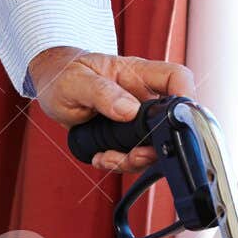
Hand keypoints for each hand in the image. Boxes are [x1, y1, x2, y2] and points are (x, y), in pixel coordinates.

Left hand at [27, 45, 195, 172]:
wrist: (51, 87)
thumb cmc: (63, 74)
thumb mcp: (75, 81)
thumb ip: (101, 93)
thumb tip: (129, 111)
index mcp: (136, 73)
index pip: (176, 78)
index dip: (186, 96)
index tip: (177, 121)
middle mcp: (142, 96)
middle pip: (170, 121)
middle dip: (155, 145)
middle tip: (132, 155)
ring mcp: (135, 119)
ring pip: (153, 146)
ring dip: (134, 160)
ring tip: (107, 157)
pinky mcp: (125, 137)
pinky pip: (134, 156)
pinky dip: (119, 164)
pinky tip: (100, 157)